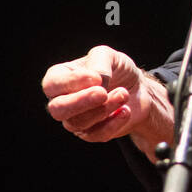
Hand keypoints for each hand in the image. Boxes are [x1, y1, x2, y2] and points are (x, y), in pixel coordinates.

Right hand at [42, 46, 162, 143]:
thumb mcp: (109, 56)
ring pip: (78, 123)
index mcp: (59, 78)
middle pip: (57, 109)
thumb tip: (97, 77)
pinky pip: (96, 135)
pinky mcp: (91, 133)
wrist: (139, 90)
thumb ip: (99, 60)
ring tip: (123, 94)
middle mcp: (61, 101)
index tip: (97, 78)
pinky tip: (125, 110)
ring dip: (103, 109)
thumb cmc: (117, 70)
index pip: (52, 85)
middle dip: (81, 102)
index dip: (72, 82)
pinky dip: (113, 123)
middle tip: (103, 93)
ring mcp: (74, 120)